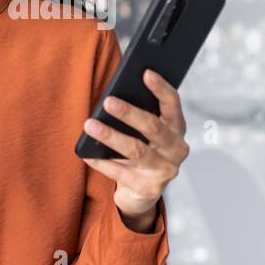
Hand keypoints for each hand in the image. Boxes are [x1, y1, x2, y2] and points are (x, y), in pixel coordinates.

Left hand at [82, 69, 188, 228]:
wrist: (142, 192)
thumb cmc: (142, 151)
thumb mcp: (145, 133)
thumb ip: (140, 114)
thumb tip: (114, 97)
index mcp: (177, 129)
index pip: (172, 104)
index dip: (160, 88)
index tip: (145, 72)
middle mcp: (176, 149)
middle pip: (152, 127)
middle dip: (129, 113)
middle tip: (108, 101)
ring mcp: (164, 171)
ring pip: (136, 150)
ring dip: (111, 136)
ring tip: (90, 125)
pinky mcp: (149, 189)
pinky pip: (121, 173)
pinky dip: (102, 162)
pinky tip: (87, 153)